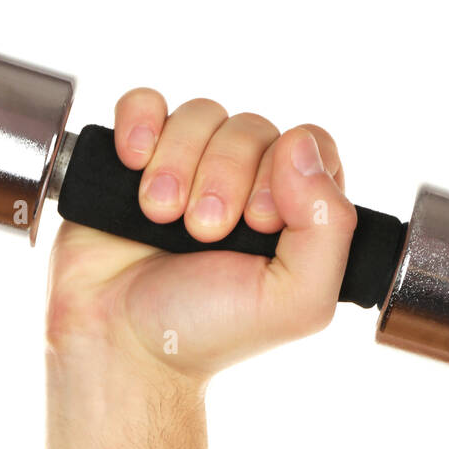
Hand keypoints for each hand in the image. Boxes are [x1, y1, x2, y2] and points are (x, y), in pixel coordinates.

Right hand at [46, 89, 356, 383]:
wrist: (120, 346)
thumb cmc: (207, 333)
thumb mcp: (296, 301)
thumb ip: (328, 229)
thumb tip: (301, 145)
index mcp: (291, 213)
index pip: (309, 146)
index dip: (283, 173)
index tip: (257, 223)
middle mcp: (243, 185)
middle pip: (251, 127)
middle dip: (224, 178)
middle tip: (202, 232)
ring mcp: (186, 169)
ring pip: (200, 115)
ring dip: (177, 164)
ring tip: (160, 217)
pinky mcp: (132, 161)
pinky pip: (145, 102)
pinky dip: (140, 123)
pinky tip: (134, 163)